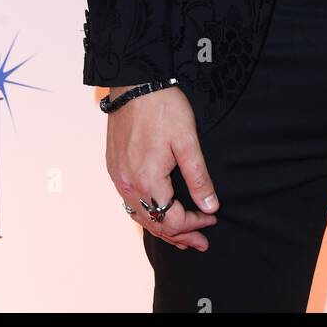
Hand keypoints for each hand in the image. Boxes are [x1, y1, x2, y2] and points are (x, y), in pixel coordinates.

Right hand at [106, 85, 219, 250]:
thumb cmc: (162, 108)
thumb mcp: (187, 141)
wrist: (135, 84)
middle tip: (200, 243)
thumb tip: (209, 207)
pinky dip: (146, 213)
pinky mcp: (114, 167)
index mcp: (147, 180)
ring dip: (161, 227)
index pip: (172, 219)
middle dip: (179, 235)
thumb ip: (198, 177)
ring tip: (181, 235)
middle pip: (154, 223)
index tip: (212, 220)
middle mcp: (128, 184)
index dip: (194, 225)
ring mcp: (118, 177)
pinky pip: (130, 201)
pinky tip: (156, 211)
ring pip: (139, 215)